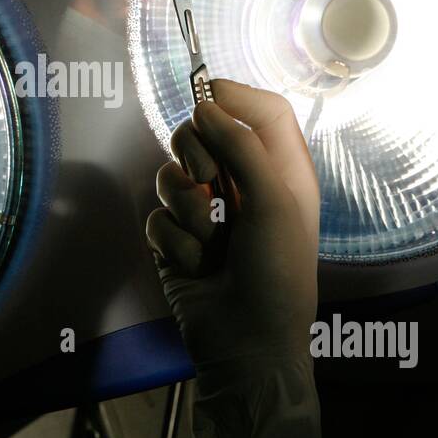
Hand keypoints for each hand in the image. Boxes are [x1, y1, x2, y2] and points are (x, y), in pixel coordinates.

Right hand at [146, 79, 320, 367]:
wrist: (248, 343)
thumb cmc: (277, 273)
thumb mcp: (274, 202)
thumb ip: (242, 145)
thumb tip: (205, 105)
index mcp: (280, 170)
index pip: (261, 109)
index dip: (233, 95)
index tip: (206, 95)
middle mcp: (242, 184)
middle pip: (202, 132)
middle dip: (197, 154)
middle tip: (210, 180)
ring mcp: (205, 211)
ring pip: (170, 175)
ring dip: (188, 209)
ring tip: (211, 242)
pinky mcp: (175, 239)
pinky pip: (157, 217)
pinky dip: (174, 241)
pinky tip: (196, 266)